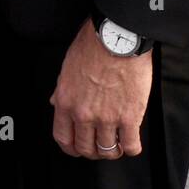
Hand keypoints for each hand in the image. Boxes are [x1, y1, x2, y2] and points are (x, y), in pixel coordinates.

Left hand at [50, 18, 152, 159]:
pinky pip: (131, 145)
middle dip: (92, 151)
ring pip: (108, 151)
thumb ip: (62, 90)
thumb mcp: (67, 66)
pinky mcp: (130, 117)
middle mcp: (85, 114)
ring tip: (117, 144)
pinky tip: (132, 141)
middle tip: (99, 146)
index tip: (77, 148)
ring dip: (113, 151)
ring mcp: (108, 118)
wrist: (117, 37)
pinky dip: (131, 148)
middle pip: (86, 148)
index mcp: (67, 102)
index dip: (71, 147)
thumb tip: (56, 102)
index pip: (63, 138)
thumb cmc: (94, 44)